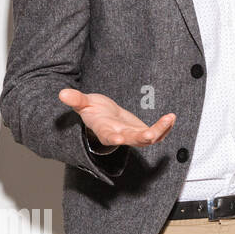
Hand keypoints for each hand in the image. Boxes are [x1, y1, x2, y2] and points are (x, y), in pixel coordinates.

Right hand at [58, 88, 174, 147]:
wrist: (105, 118)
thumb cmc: (94, 110)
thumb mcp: (84, 103)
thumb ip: (76, 100)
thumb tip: (62, 93)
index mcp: (104, 130)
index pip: (107, 136)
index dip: (112, 138)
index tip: (116, 139)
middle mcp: (120, 135)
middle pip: (132, 140)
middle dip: (142, 137)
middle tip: (152, 134)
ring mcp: (133, 135)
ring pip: (148, 138)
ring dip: (160, 130)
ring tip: (169, 118)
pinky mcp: (143, 132)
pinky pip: (157, 134)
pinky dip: (165, 128)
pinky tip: (171, 118)